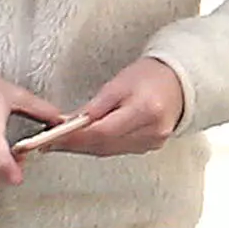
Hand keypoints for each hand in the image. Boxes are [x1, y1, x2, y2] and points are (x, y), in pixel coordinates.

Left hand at [45, 58, 186, 158]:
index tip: (53, 136)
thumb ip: (96, 106)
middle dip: (73, 144)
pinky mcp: (149, 146)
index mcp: (146, 111)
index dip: (75, 137)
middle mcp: (152, 131)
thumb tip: (72, 122)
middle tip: (48, 142)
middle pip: (103, 145)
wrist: (180, 82)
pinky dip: (97, 147)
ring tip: (59, 142)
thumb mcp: (120, 83)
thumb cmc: (150, 76)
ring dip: (82, 148)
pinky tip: (82, 143)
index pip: (103, 131)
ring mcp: (152, 142)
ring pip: (108, 151)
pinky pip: (117, 150)